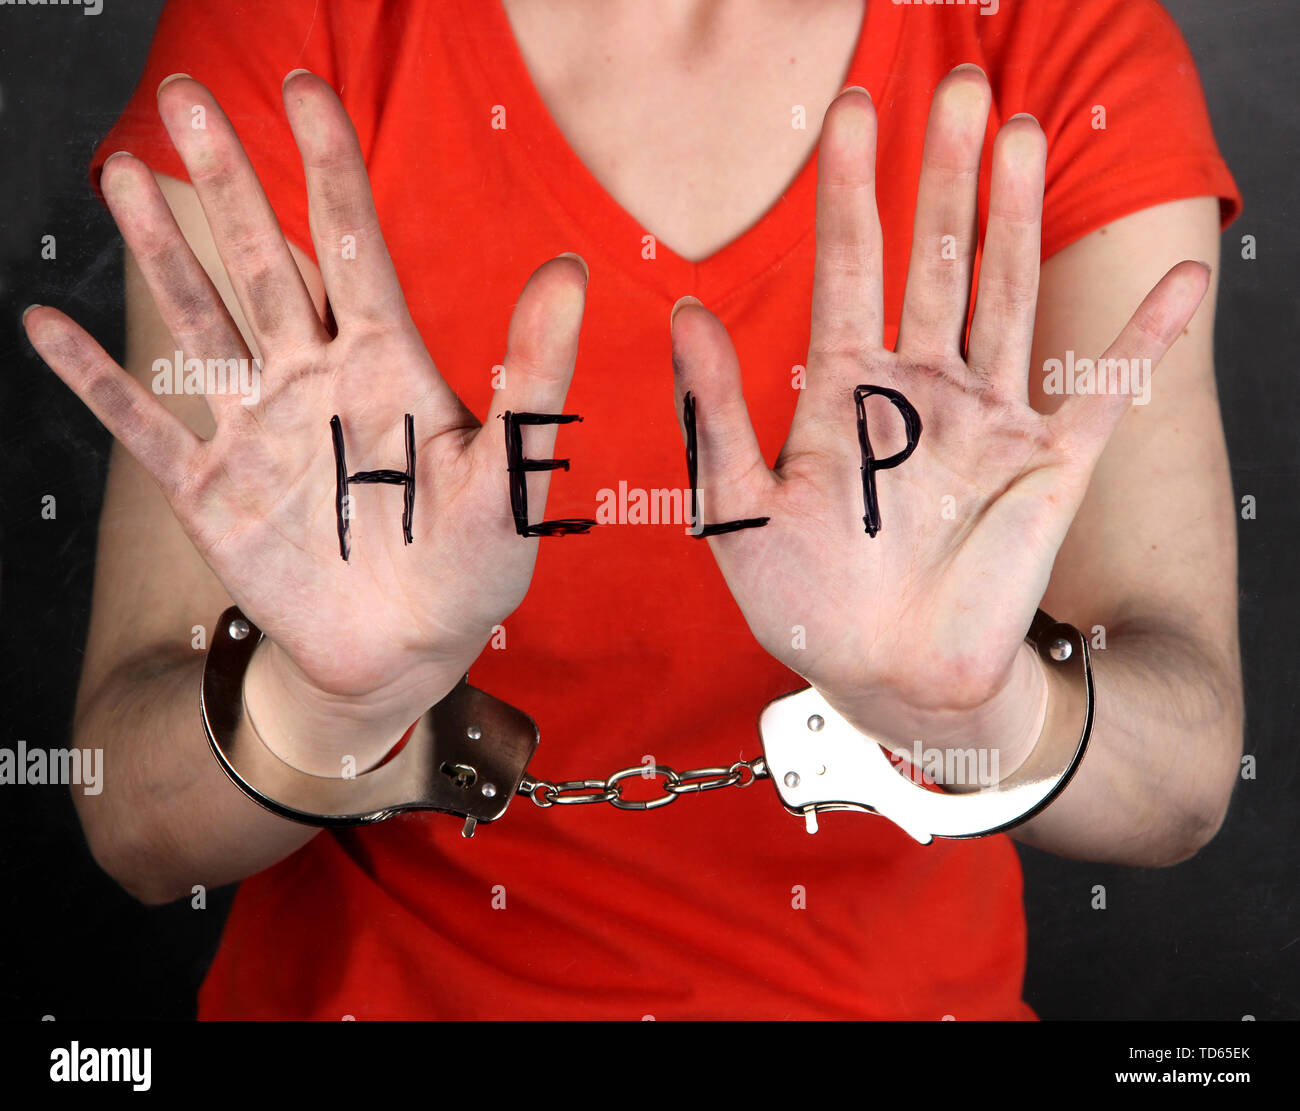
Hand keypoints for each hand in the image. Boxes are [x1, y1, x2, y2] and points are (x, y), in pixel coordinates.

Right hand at [24, 72, 586, 771]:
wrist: (407, 652)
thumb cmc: (472, 564)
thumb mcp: (514, 470)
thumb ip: (535, 374)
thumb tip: (571, 269)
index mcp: (388, 364)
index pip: (353, 244)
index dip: (329, 166)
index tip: (304, 85)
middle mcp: (316, 379)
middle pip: (262, 261)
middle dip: (227, 181)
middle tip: (184, 95)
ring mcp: (258, 430)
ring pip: (200, 320)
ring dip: (159, 250)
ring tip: (122, 170)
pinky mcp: (211, 491)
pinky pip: (144, 426)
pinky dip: (97, 382)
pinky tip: (49, 325)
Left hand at [669, 71, 1208, 763]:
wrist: (885, 675)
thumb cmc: (806, 601)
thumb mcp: (739, 511)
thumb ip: (716, 414)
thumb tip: (684, 312)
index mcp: (844, 393)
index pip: (850, 267)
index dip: (851, 190)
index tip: (852, 111)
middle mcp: (920, 389)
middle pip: (939, 258)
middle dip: (946, 175)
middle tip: (960, 86)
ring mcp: (989, 420)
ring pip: (1010, 297)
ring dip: (1020, 219)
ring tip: (1025, 136)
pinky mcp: (1050, 465)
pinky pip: (1106, 392)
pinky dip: (1144, 340)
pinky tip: (1181, 280)